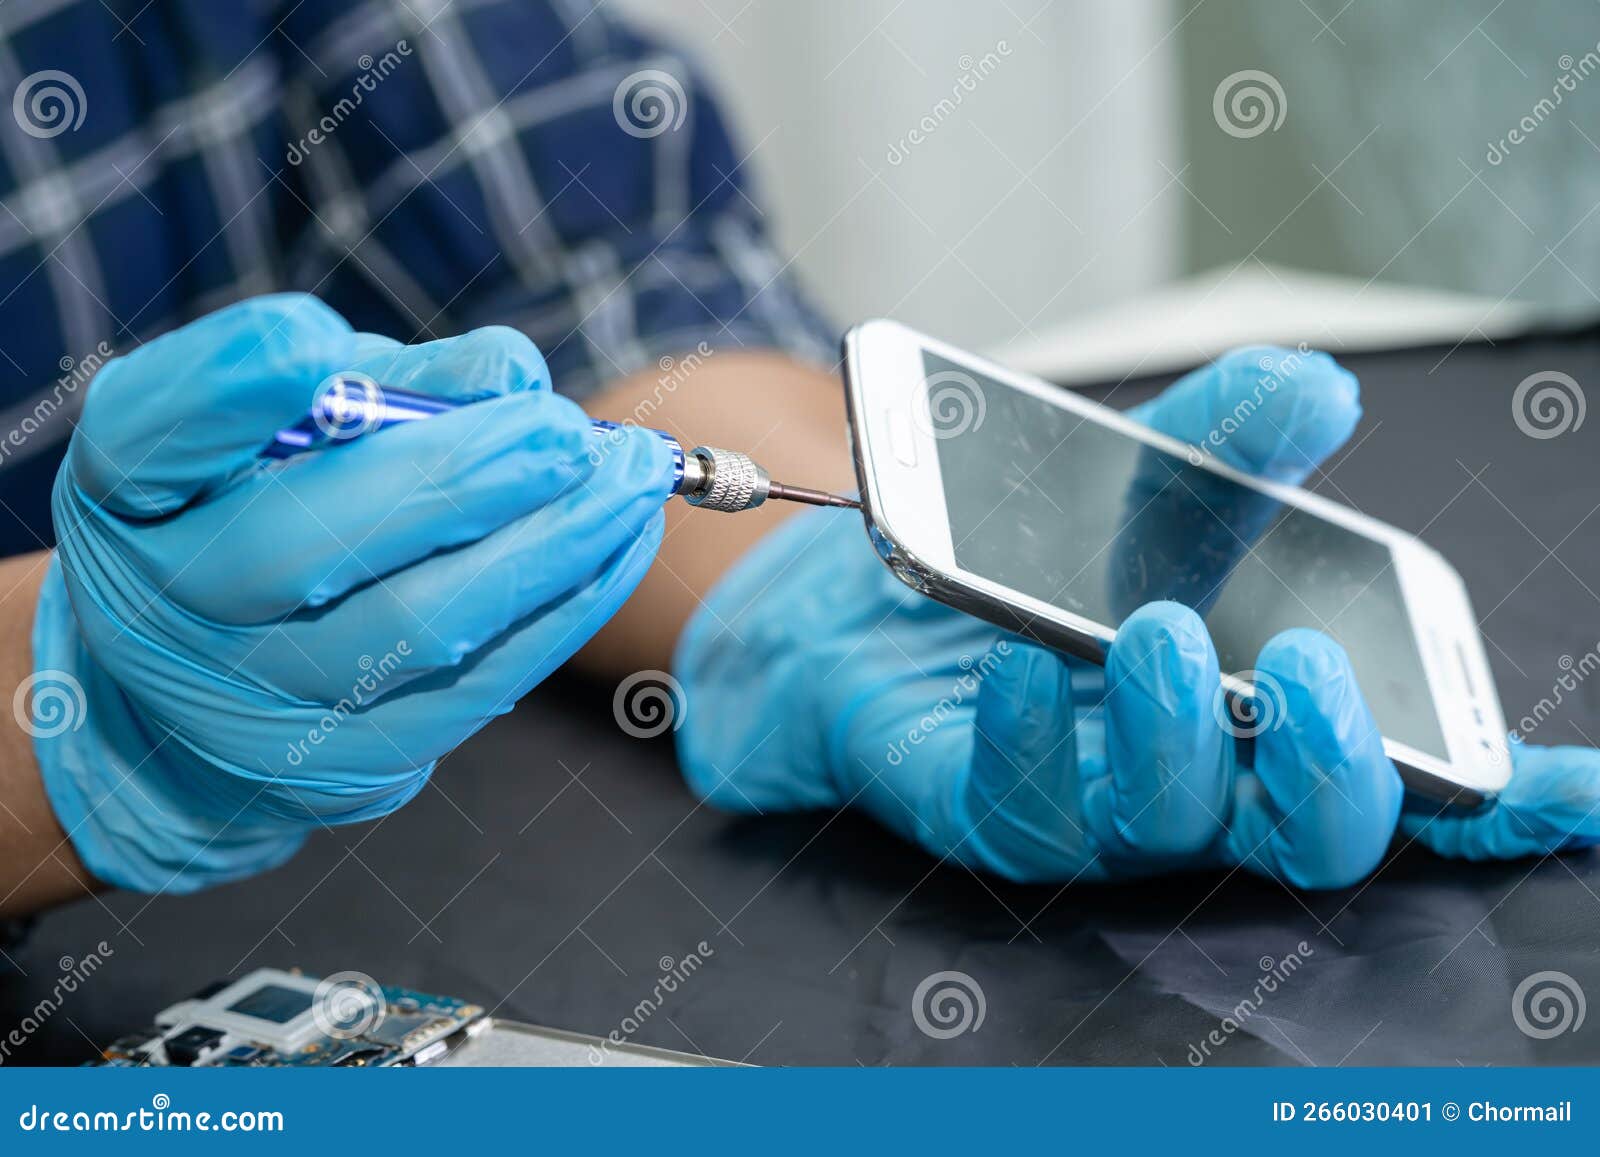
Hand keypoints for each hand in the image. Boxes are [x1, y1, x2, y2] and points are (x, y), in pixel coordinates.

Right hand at [32, 294, 671, 892]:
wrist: (184, 705)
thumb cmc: (251, 513)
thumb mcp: (276, 427)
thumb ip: (376, 381)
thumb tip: (510, 375)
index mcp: (130, 493)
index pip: (154, 433)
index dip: (227, 387)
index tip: (308, 343)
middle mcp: (169, 606)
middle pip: (311, 541)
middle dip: (462, 476)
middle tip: (566, 430)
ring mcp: (259, 701)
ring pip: (422, 625)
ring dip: (551, 545)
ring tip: (632, 477)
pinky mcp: (350, 763)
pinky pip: (483, 686)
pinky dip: (568, 606)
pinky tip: (620, 543)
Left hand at [674, 347, 1599, 887]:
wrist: (849, 587)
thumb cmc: (1019, 545)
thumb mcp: (1135, 476)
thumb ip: (1226, 442)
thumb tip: (1317, 392)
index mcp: (1258, 706)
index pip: (1396, 769)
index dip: (1493, 795)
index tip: (1570, 791)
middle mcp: (1193, 771)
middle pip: (1304, 835)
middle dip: (1333, 773)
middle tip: (1315, 674)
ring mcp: (1089, 800)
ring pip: (1169, 830)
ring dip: (1179, 737)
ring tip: (1158, 634)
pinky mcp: (983, 806)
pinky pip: (1021, 807)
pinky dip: (1033, 739)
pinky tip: (1018, 670)